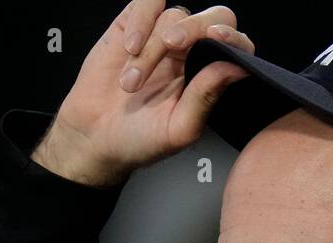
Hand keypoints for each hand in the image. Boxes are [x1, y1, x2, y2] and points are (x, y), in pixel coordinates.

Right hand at [31, 2, 254, 186]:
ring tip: (131, 83)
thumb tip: (238, 68)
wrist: (95, 135)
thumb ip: (206, 97)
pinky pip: (147, 3)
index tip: (217, 39)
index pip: (235, 45)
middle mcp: (192, 54)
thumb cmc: (139, 138)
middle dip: (193, 28)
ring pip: (172, 17)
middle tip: (172, 45)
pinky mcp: (135, 24)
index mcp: (209, 77)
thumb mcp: (178, 128)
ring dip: (150, 49)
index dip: (231, 37)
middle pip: (212, 18)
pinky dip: (140, 21)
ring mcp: (163, 36)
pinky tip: (129, 47)